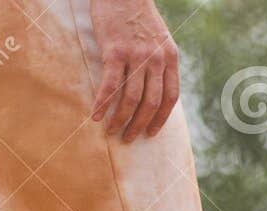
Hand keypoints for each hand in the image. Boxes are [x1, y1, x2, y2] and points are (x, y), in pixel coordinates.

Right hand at [90, 0, 179, 142]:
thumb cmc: (137, 17)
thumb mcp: (159, 39)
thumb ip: (160, 63)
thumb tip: (155, 91)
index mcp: (170, 58)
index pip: (171, 98)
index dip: (161, 119)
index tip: (151, 133)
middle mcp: (156, 59)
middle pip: (151, 103)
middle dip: (139, 125)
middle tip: (128, 138)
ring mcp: (136, 56)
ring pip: (131, 99)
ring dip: (120, 120)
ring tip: (111, 131)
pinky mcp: (115, 52)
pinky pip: (110, 86)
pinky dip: (102, 104)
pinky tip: (96, 115)